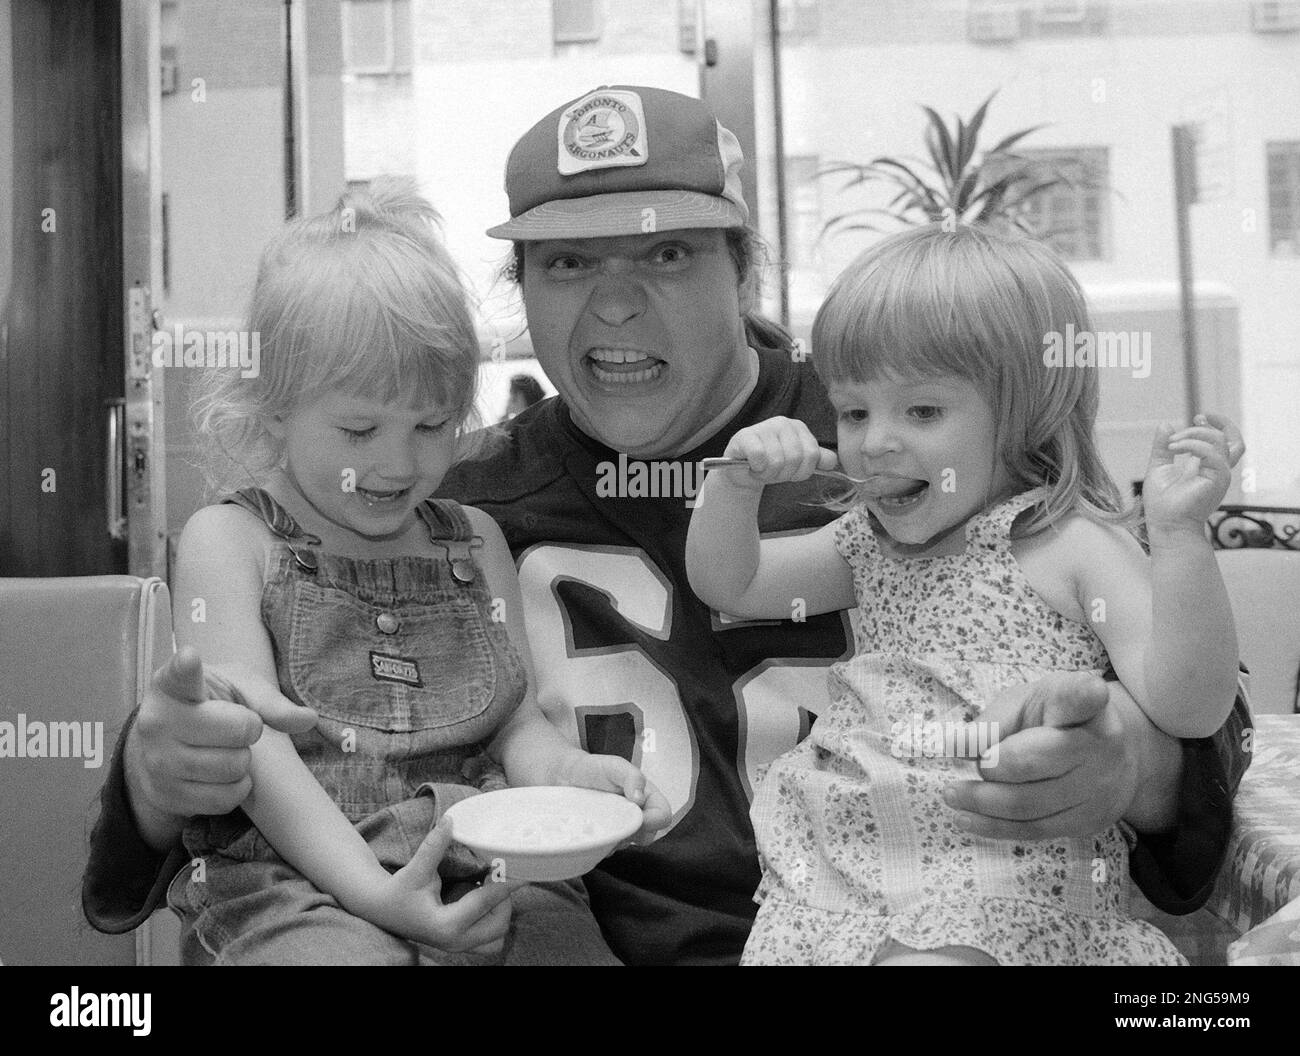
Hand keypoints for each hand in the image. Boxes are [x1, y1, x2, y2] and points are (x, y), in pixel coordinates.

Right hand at [126, 647, 317, 836]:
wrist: (168, 744)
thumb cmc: (210, 706)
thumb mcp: (236, 688)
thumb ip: (270, 700)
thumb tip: (309, 719)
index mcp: (171, 686)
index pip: (179, 675)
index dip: (187, 667)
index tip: (190, 658)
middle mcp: (156, 722)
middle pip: (239, 731)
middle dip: (249, 730)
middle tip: (233, 727)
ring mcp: (156, 762)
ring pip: (233, 768)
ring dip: (242, 762)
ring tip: (223, 749)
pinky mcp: (165, 795)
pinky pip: (224, 799)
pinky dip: (236, 789)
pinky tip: (220, 774)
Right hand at [362, 819, 519, 953]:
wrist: (382, 909)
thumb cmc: (399, 890)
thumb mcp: (415, 869)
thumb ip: (433, 846)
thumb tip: (449, 821)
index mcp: (446, 925)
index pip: (487, 902)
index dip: (507, 884)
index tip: (524, 872)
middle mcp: (456, 941)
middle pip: (500, 923)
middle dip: (504, 899)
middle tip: (494, 875)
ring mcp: (458, 946)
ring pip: (497, 934)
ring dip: (499, 911)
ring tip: (485, 887)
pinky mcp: (459, 943)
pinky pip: (489, 937)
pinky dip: (491, 918)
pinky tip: (478, 896)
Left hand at [556, 753, 671, 843]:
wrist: (566, 776)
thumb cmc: (594, 769)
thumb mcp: (615, 766)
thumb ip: (632, 776)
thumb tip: (640, 799)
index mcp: (647, 798)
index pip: (663, 816)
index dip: (654, 821)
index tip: (637, 818)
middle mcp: (637, 816)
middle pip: (648, 836)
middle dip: (632, 833)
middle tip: (613, 821)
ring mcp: (620, 829)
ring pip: (627, 845)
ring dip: (615, 839)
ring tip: (597, 822)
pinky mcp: (604, 839)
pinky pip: (608, 850)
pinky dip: (600, 845)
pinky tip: (589, 830)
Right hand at [721, 417, 838, 488]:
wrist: (741, 472)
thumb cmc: (770, 466)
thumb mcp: (797, 464)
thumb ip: (816, 460)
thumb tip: (833, 460)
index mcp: (799, 428)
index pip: (813, 455)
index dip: (802, 472)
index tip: (789, 472)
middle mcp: (783, 423)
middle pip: (796, 458)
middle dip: (783, 474)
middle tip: (772, 472)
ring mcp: (764, 427)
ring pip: (777, 461)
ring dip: (767, 474)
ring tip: (761, 470)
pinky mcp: (745, 436)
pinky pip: (759, 457)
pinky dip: (756, 469)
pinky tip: (751, 466)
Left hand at [942, 672, 1144, 839]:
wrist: (1104, 754)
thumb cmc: (1051, 718)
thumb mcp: (1023, 702)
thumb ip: (991, 722)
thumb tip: (951, 745)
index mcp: (1083, 703)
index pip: (1082, 696)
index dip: (1086, 695)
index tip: (1091, 692)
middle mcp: (1099, 745)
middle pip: (1034, 762)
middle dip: (990, 767)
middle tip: (970, 765)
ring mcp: (1098, 787)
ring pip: (1028, 804)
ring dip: (982, 801)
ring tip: (952, 794)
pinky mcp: (1089, 820)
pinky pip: (1034, 830)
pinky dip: (994, 826)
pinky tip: (966, 818)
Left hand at [1143, 414, 1240, 540]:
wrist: (1166, 525)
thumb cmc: (1163, 503)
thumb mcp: (1159, 467)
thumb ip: (1162, 448)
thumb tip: (1165, 424)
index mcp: (1206, 467)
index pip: (1224, 442)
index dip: (1216, 426)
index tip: (1197, 418)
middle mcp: (1217, 470)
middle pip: (1233, 439)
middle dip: (1218, 423)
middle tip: (1196, 418)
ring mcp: (1220, 474)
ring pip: (1220, 441)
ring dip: (1194, 435)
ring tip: (1172, 443)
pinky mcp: (1218, 479)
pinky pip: (1213, 453)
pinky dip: (1192, 445)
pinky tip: (1173, 448)